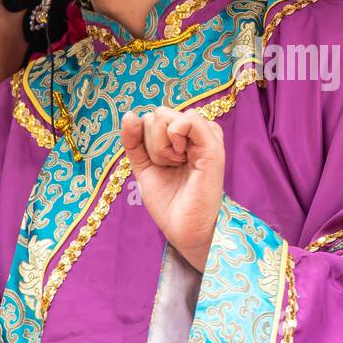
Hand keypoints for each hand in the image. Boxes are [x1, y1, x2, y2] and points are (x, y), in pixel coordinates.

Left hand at [120, 106, 223, 270]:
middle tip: (168, 166)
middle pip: (157, 115)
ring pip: (167, 116)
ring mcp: (205, 137)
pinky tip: (181, 158)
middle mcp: (195, 133)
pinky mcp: (212, 145)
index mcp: (182, 137)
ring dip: (160, 145)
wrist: (182, 228)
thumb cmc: (168, 201)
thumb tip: (130, 114)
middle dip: (152, 144)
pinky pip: (188, 119)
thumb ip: (134, 141)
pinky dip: (174, 136)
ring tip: (176, 165)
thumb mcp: (144, 166)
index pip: (152, 119)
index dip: (145, 141)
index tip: (158, 165)